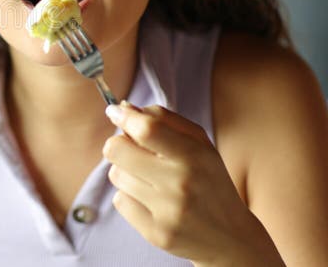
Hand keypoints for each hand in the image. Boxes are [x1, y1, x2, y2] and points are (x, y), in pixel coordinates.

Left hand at [102, 102, 280, 265]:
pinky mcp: (155, 233)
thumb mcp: (199, 145)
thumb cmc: (208, 181)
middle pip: (117, 150)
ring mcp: (167, 211)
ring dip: (125, 171)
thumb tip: (124, 109)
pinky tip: (150, 201)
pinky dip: (129, 197)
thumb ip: (164, 120)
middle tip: (131, 149)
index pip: (147, 129)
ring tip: (148, 179)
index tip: (114, 112)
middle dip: (118, 144)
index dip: (124, 117)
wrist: (230, 237)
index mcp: (195, 156)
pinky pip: (119, 201)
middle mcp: (180, 183)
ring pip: (116, 174)